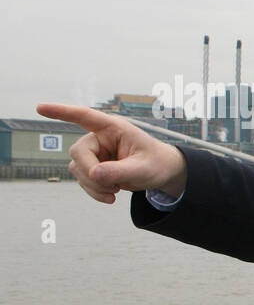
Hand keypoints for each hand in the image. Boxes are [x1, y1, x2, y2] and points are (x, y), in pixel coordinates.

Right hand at [39, 103, 186, 203]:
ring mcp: (94, 152)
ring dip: (93, 185)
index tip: (40, 108)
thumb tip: (94, 174)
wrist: (162, 173)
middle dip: (91, 173)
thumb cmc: (156, 163)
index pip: (85, 117)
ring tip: (116, 192)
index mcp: (113, 128)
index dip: (62, 112)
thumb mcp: (143, 169)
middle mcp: (100, 137)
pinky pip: (83, 180)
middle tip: (113, 188)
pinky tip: (111, 197)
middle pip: (78, 152)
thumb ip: (120, 171)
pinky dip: (94, 191)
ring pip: (77, 169)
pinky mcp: (93, 167)